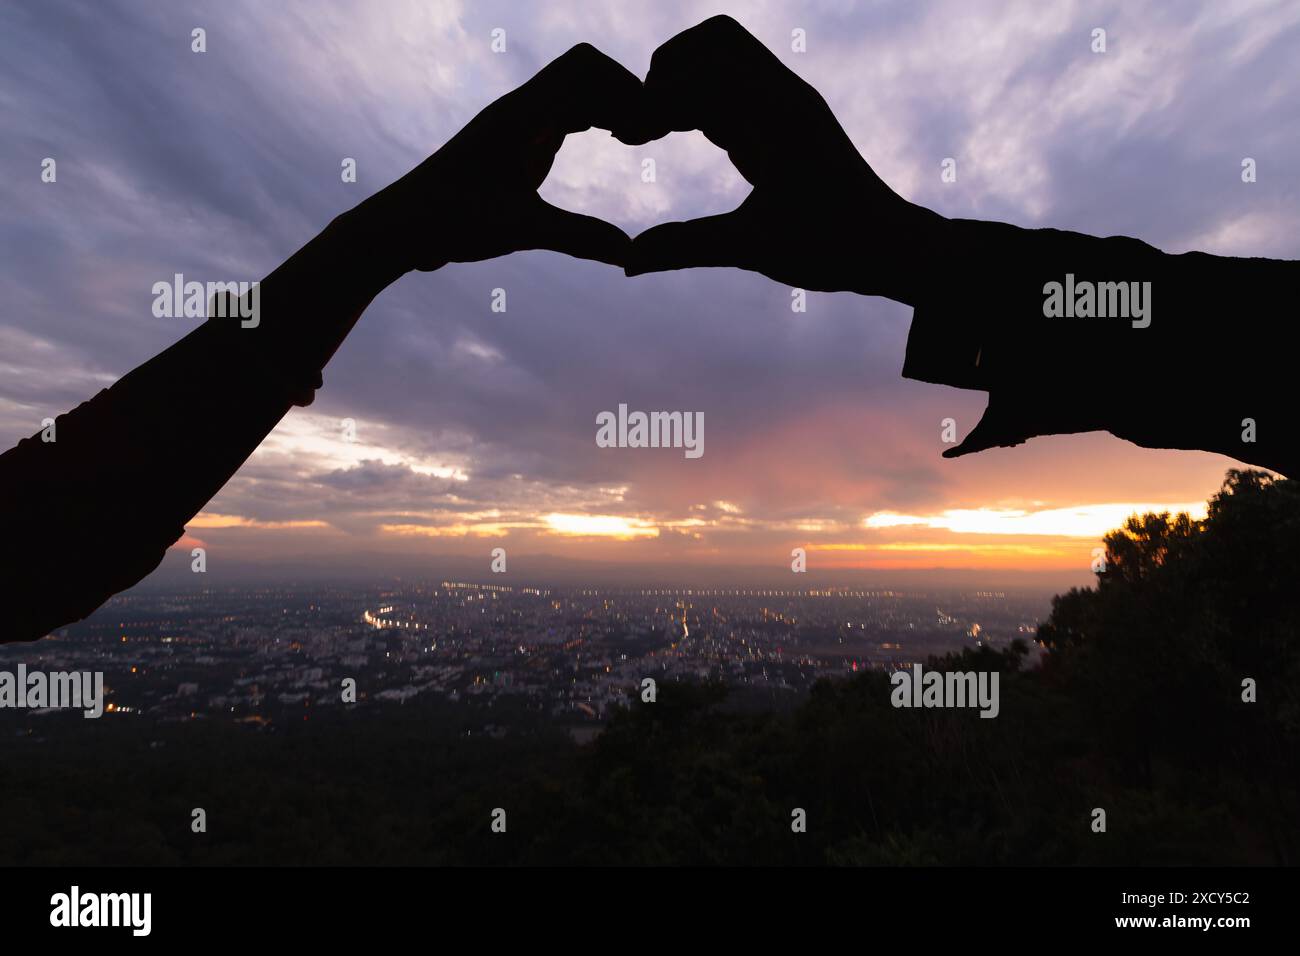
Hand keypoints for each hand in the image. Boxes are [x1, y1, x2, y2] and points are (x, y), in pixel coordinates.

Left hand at [355, 43, 647, 273]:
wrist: (402, 224)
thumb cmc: (452, 222)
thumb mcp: (521, 231)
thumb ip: (580, 237)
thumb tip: (632, 255)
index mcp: (521, 116)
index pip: (587, 69)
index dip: (627, 91)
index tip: (645, 136)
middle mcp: (521, 108)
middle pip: (588, 69)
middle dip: (626, 93)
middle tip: (649, 137)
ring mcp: (519, 119)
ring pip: (577, 86)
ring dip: (611, 103)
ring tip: (636, 141)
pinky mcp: (517, 135)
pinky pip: (565, 106)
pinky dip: (596, 114)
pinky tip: (612, 144)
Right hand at [625, 16, 941, 304]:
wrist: (891, 247)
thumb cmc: (834, 249)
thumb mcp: (755, 250)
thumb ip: (688, 248)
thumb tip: (628, 264)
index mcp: (781, 118)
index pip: (705, 75)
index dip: (657, 100)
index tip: (627, 139)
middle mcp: (784, 96)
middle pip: (714, 41)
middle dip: (667, 71)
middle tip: (638, 125)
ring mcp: (784, 104)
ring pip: (722, 58)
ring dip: (681, 83)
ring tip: (646, 132)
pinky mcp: (782, 119)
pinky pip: (732, 88)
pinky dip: (697, 101)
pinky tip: (672, 137)